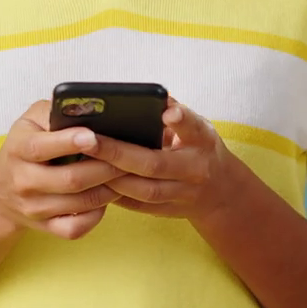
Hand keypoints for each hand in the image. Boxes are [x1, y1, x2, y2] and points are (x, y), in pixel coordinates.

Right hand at [0, 100, 123, 239]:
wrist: (0, 190)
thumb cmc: (25, 145)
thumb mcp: (31, 120)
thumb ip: (57, 112)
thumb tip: (90, 109)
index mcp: (18, 149)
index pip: (43, 147)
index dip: (70, 142)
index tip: (94, 137)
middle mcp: (23, 181)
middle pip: (71, 179)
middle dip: (105, 168)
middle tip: (129, 158)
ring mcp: (34, 208)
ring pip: (80, 203)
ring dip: (109, 189)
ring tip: (125, 175)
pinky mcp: (45, 228)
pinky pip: (76, 228)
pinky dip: (96, 215)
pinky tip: (105, 198)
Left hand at [92, 98, 244, 223]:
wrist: (221, 193)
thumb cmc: (201, 150)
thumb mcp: (198, 128)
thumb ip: (175, 112)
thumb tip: (150, 95)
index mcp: (203, 142)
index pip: (193, 128)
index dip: (181, 120)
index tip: (166, 112)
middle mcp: (195, 169)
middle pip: (155, 164)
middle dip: (118, 153)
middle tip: (89, 140)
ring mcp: (182, 194)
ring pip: (144, 190)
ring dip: (112, 178)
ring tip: (84, 163)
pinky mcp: (168, 212)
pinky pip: (138, 206)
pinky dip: (115, 196)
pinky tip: (93, 183)